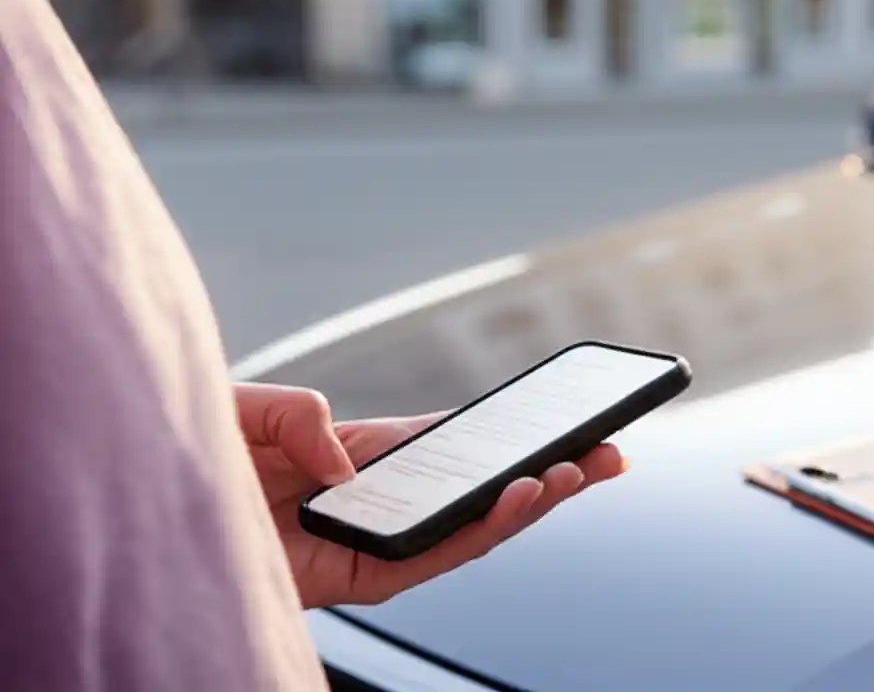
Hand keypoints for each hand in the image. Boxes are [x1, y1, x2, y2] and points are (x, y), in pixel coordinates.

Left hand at [235, 383, 626, 607]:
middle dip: (552, 472)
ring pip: (473, 527)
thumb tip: (348, 464)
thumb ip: (299, 413)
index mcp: (371, 455)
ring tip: (577, 472)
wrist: (147, 509)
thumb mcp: (247, 409)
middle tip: (612, 449)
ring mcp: (378, 541)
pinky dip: (478, 531)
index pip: (462, 445)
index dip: (517, 435)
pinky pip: (432, 558)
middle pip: (485, 489)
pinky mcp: (358, 578)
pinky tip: (515, 500)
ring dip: (531, 502)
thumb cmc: (196, 453)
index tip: (573, 418)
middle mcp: (386, 501)